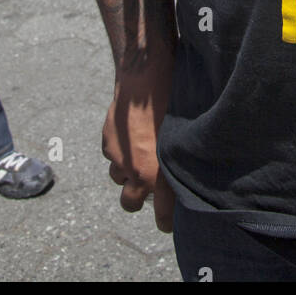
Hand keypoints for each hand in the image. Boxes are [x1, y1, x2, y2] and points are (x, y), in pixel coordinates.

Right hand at [102, 61, 174, 231]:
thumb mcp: (184, 134)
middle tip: (149, 191)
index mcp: (159, 173)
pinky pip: (111, 157)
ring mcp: (119, 156)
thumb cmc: (175, 99)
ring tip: (140, 157)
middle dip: (138, 201)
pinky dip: (119, 152)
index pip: (162, 215)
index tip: (168, 222)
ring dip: (127, 173)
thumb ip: (181, 159)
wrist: (148, 73)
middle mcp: (137, 170)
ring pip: (119, 179)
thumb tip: (188, 172)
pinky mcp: (107, 141)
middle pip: (130, 204)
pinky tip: (130, 138)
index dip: (166, 221)